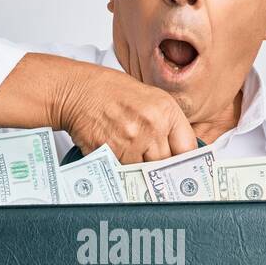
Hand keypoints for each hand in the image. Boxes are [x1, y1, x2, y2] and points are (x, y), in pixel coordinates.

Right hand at [54, 61, 196, 162]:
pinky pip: (124, 172)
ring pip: (145, 171)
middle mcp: (152, 126)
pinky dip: (121, 170)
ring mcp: (131, 141)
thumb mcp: (150, 99)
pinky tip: (116, 155)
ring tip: (128, 153)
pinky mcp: (111, 153)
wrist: (77, 92)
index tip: (180, 166)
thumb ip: (167, 124)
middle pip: (166, 164)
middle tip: (150, 162)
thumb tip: (178, 152)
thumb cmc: (111, 93)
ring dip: (139, 169)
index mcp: (166, 111)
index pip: (188, 148)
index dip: (183, 160)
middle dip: (159, 166)